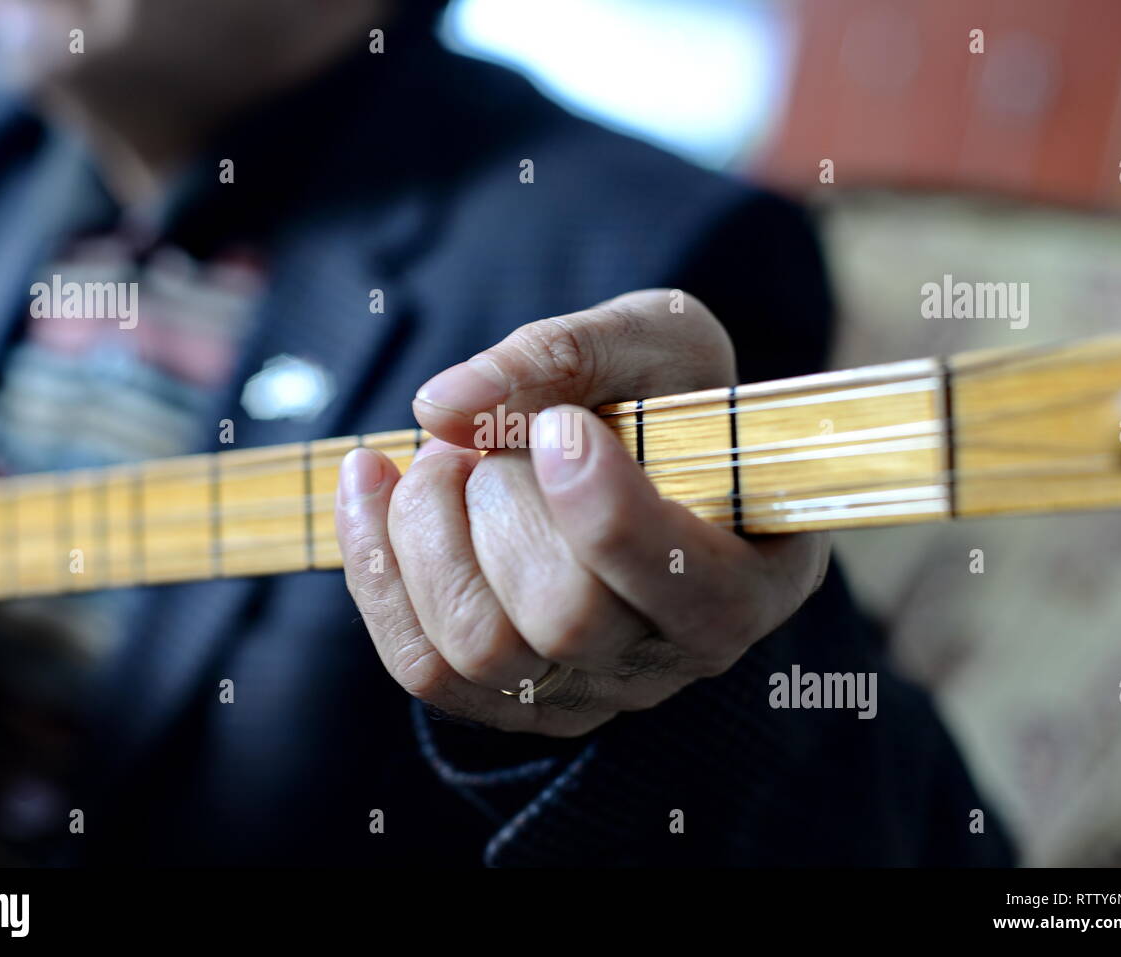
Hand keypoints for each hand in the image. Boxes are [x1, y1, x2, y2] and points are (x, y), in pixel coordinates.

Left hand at [334, 290, 829, 735]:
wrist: (635, 450)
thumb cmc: (667, 396)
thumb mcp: (655, 341)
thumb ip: (569, 353)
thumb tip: (442, 405)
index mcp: (749, 577)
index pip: (683, 589)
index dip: (606, 513)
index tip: (559, 427)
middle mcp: (671, 657)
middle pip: (566, 620)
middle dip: (503, 502)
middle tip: (492, 432)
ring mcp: (586, 690)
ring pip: (479, 649)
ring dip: (432, 529)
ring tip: (446, 455)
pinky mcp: (505, 697)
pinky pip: (420, 662)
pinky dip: (376, 562)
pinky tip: (372, 479)